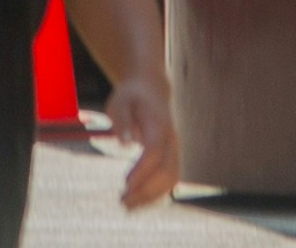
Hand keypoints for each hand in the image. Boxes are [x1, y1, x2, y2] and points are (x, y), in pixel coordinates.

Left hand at [102, 67, 182, 211]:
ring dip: (152, 196)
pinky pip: (170, 180)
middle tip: (123, 202)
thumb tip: (124, 143)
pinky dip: (156, 194)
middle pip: (167, 171)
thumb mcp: (120, 100)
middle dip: (147, 190)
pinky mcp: (172, 157)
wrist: (151, 89)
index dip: (142, 170)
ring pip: (172, 180)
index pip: (154, 153)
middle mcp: (171, 140)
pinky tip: (139, 202)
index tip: (125, 184)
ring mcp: (175, 150)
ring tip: (129, 207)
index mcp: (159, 125)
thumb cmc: (132, 96)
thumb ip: (121, 119)